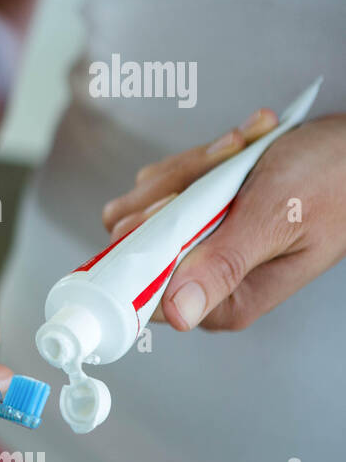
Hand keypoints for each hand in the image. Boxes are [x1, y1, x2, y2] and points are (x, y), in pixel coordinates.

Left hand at [101, 107, 345, 330]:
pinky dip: (200, 158)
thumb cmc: (330, 185)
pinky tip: (242, 148)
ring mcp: (192, 242)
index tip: (175, 203)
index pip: (145, 292)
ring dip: (194, 166)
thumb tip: (177, 313)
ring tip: (243, 151)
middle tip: (226, 165)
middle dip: (178, 188)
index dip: (146, 243)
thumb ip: (224, 265)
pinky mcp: (191, 213)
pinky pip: (165, 179)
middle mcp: (202, 277)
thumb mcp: (276, 222)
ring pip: (146, 201)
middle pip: (135, 238)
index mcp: (225, 300)